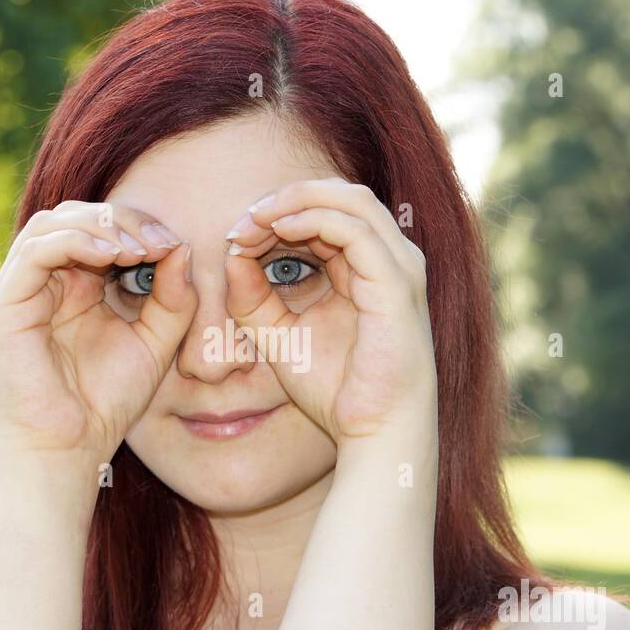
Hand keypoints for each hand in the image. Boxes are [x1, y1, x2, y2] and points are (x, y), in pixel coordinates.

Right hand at [0, 202, 195, 460]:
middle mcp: (48, 280)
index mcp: (78, 285)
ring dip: (100, 225)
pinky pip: (36, 250)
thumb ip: (173, 297)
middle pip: (79, 216)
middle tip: (159, 239)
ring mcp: (23, 288)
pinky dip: (75, 241)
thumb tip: (181, 246)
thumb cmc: (106, 402)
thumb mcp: (156, 342)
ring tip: (137, 247)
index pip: (104, 229)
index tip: (175, 245)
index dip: (140, 226)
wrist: (69, 448)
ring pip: (54, 223)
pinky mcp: (6, 302)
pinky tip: (110, 255)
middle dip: (123, 219)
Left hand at [224, 177, 436, 442]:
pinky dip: (313, 220)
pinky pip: (355, 230)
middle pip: (339, 196)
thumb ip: (253, 298)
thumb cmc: (337, 392)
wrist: (375, 433)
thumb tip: (231, 254)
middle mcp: (390, 259)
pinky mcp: (397, 283)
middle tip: (244, 219)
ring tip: (255, 220)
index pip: (325, 216)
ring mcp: (398, 267)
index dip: (278, 215)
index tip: (236, 234)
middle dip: (286, 199)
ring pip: (350, 200)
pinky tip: (278, 231)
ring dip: (296, 202)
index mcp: (368, 268)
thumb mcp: (279, 336)